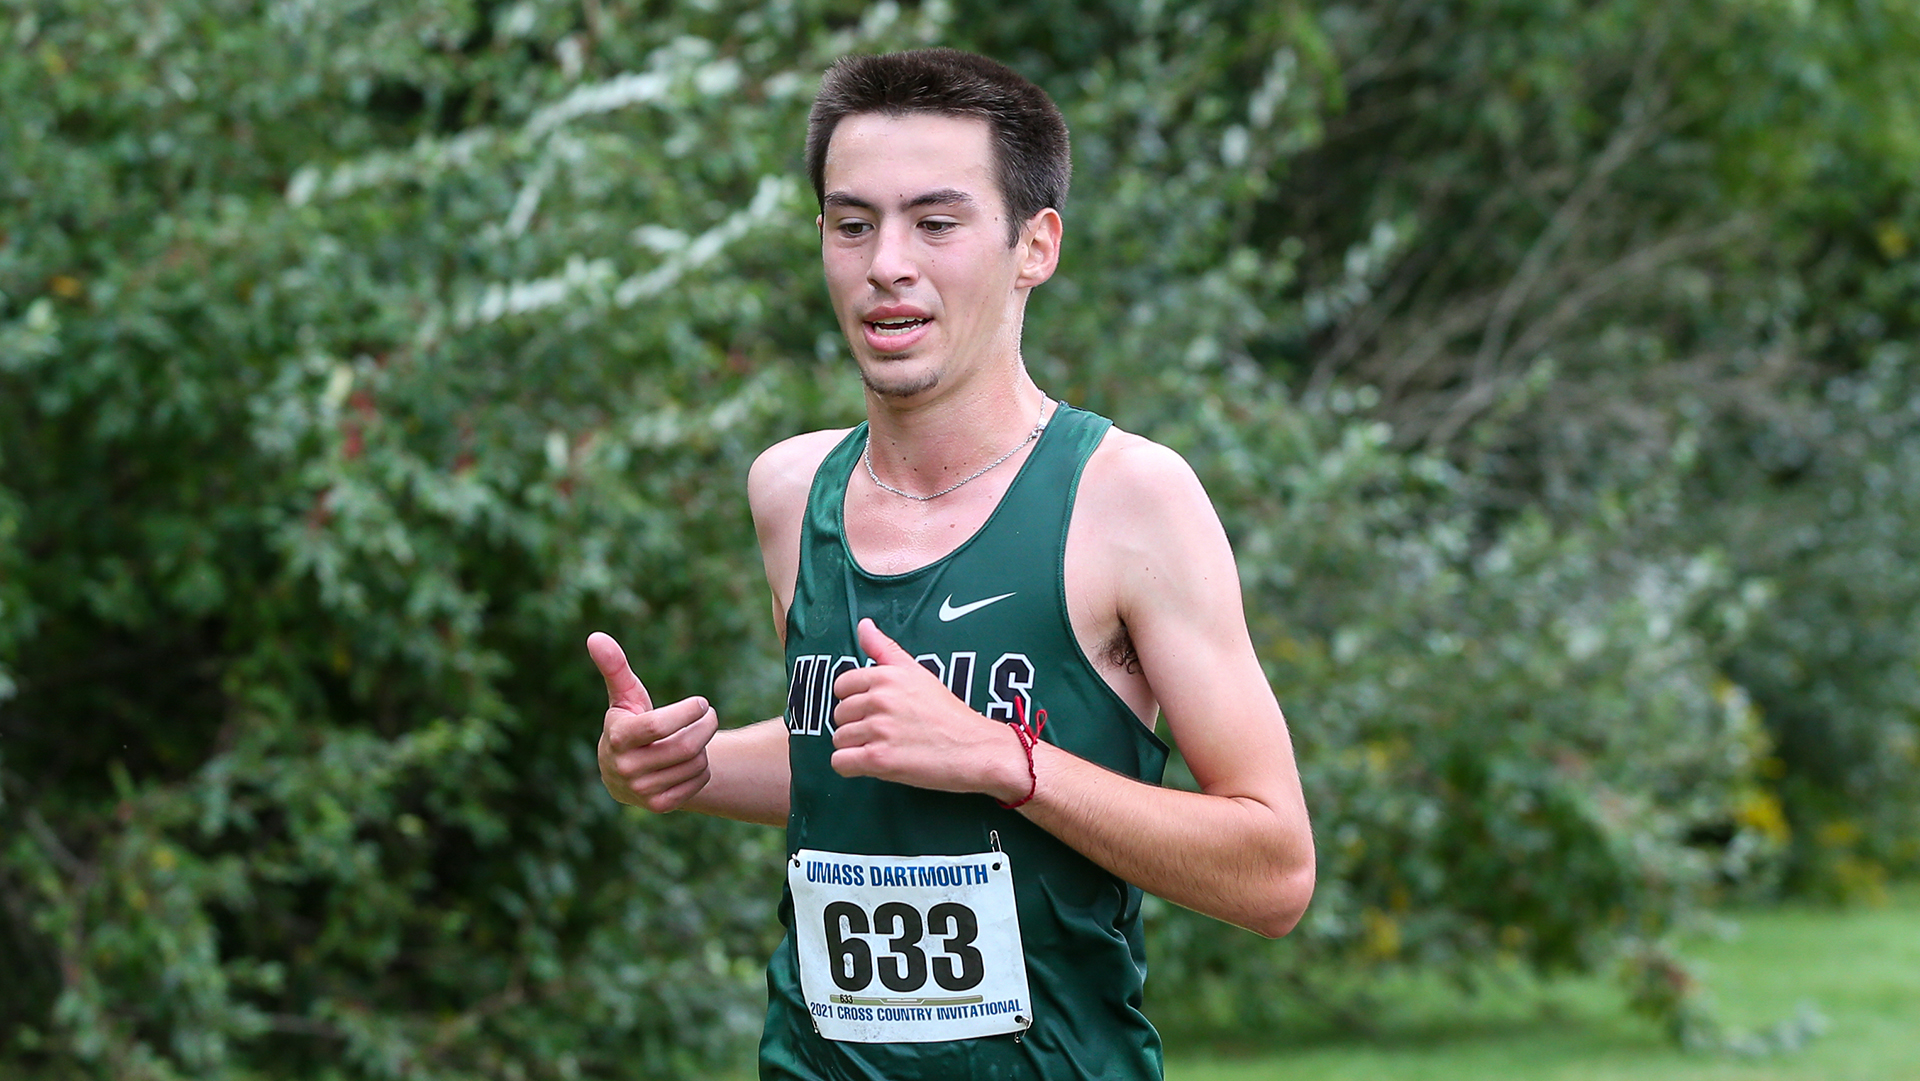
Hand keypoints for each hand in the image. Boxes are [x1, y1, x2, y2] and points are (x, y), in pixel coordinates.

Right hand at [589, 631, 718, 811]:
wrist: (624, 772)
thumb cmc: (629, 722)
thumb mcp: (624, 696)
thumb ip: (614, 667)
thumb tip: (595, 636)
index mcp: (617, 737)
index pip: (658, 725)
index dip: (687, 712)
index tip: (701, 702)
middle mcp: (626, 767)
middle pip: (685, 745)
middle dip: (706, 725)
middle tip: (710, 715)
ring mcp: (641, 790)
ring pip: (695, 763)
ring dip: (703, 747)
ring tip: (694, 738)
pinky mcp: (658, 806)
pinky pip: (698, 783)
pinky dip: (702, 769)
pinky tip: (691, 761)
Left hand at [829, 619, 1026, 800]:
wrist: (975, 749)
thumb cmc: (948, 713)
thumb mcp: (918, 672)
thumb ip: (884, 648)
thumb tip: (863, 624)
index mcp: (886, 676)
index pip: (841, 686)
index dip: (856, 701)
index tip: (876, 711)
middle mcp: (879, 699)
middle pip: (839, 714)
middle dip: (856, 726)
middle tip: (886, 732)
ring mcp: (878, 729)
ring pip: (839, 739)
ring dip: (857, 748)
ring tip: (886, 748)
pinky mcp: (878, 759)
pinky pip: (840, 763)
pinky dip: (852, 767)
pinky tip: (874, 764)